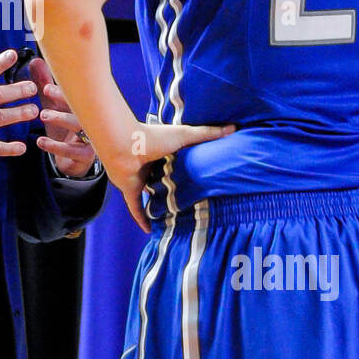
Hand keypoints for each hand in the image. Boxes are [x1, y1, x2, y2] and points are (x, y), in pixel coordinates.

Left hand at [28, 56, 97, 176]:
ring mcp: (91, 137)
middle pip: (82, 105)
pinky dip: (56, 146)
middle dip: (64, 98)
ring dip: (61, 118)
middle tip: (45, 93)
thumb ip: (45, 87)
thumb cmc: (64, 130)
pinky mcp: (86, 156)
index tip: (46, 87)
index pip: (79, 94)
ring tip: (43, 116)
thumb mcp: (53, 107)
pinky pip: (74, 151)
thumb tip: (35, 61)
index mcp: (84, 106)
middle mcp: (91, 119)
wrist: (73, 161)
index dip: (62, 89)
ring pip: (80, 126)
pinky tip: (40, 141)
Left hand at [110, 121, 235, 233]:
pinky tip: (149, 230)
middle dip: (174, 192)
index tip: (203, 182)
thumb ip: (207, 134)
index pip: (178, 165)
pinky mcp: (131, 190)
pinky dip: (142, 219)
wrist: (124, 145)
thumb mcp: (185, 135)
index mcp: (164, 153)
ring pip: (151, 196)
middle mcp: (152, 167)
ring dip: (158, 205)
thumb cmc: (152, 137)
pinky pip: (136, 208)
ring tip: (174, 220)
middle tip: (192, 205)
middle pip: (165, 182)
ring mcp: (140, 179)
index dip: (189, 172)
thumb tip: (233, 128)